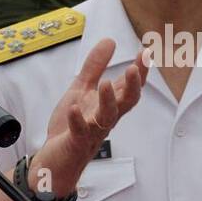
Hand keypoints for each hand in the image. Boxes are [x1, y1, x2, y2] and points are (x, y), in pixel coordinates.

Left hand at [29, 39, 147, 195]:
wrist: (56, 159)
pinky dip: (78, 121)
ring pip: (107, 117)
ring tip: (106, 84)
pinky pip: (80, 132)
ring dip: (108, 101)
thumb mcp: (82, 90)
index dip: (139, 71)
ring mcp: (92, 131)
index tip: (145, 52)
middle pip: (127, 102)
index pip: (129, 87)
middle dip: (133, 86)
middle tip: (134, 67)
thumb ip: (95, 66)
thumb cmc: (72, 126)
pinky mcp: (76, 142)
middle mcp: (106, 118)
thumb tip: (110, 41)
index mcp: (109, 105)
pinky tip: (75, 109)